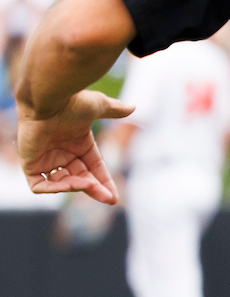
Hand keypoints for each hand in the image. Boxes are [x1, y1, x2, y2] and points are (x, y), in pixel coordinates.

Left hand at [18, 90, 133, 205]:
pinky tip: (69, 186)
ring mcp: (46, 160)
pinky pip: (39, 185)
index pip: (94, 168)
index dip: (104, 181)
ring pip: (62, 183)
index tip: (113, 197)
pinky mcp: (30, 164)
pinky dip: (52, 189)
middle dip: (94, 189)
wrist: (48, 98)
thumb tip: (133, 108)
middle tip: (106, 198)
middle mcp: (64, 153)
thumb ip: (115, 110)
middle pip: (80, 178)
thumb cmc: (73, 101)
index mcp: (80, 143)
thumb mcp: (100, 106)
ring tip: (87, 184)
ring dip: (76, 187)